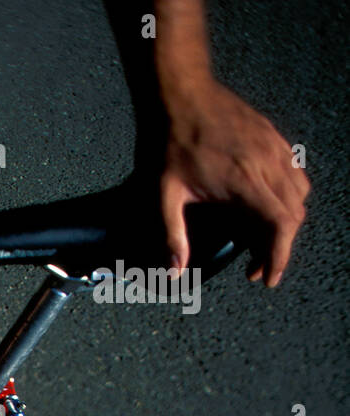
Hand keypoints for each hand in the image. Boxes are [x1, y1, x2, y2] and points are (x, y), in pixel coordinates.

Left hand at [160, 80, 308, 285]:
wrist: (179, 94)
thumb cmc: (168, 142)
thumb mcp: (163, 194)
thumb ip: (172, 235)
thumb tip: (174, 271)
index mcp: (244, 181)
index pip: (279, 225)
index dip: (279, 256)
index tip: (269, 276)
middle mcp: (267, 164)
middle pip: (293, 215)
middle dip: (278, 247)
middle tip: (256, 266)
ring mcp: (273, 147)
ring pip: (299, 193)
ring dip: (285, 221)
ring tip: (261, 239)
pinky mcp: (272, 136)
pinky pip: (294, 171)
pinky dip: (287, 195)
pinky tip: (264, 204)